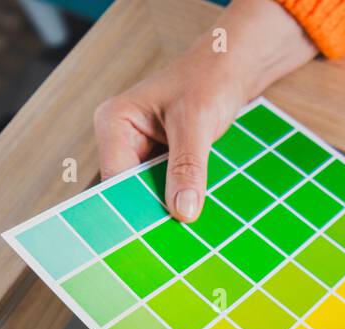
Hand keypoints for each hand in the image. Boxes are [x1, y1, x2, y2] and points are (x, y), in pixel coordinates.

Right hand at [93, 0, 315, 219]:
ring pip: (147, 193)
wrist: (230, 70)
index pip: (116, 178)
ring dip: (167, 209)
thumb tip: (182, 211)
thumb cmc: (209, 81)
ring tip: (184, 237)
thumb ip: (188, 166)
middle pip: (128, 190)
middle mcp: (120, 138)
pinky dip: (179, 201)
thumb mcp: (197, 122)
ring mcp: (138, 151)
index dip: (135, 208)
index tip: (154, 236)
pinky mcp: (158, 161)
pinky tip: (193, 218)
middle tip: (174, 243)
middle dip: (151, 212)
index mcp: (114, 122)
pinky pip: (164, 189)